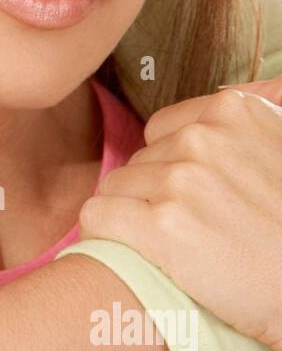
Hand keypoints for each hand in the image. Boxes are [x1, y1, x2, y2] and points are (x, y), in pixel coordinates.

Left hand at [79, 77, 281, 350]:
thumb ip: (254, 115)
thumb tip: (228, 97)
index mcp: (232, 112)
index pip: (161, 130)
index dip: (170, 167)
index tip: (191, 198)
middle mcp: (204, 138)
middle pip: (139, 161)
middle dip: (153, 195)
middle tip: (188, 230)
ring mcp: (181, 181)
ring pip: (114, 188)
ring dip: (131, 217)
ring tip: (169, 246)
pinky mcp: (162, 227)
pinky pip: (96, 216)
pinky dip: (103, 235)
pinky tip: (128, 253)